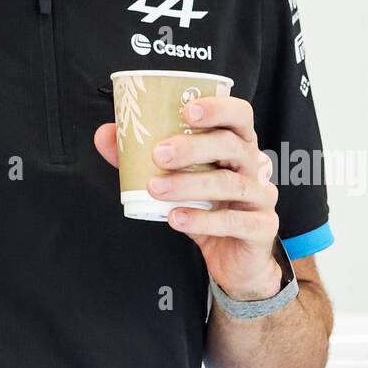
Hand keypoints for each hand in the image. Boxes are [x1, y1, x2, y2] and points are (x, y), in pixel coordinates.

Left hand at [93, 95, 281, 300]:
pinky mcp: (262, 228)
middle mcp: (254, 166)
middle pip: (231, 146)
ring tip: (156, 189)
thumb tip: (105, 134)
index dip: (218, 107)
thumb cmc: (207, 208)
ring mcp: (261, 197)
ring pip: (230, 184)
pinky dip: (202, 220)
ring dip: (189, 184)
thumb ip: (141, 157)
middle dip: (193, 147)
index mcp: (237, 145)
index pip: (239, 115)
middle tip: (158, 154)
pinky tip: (176, 219)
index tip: (186, 110)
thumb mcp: (177, 180)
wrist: (235, 260)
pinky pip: (233, 221)